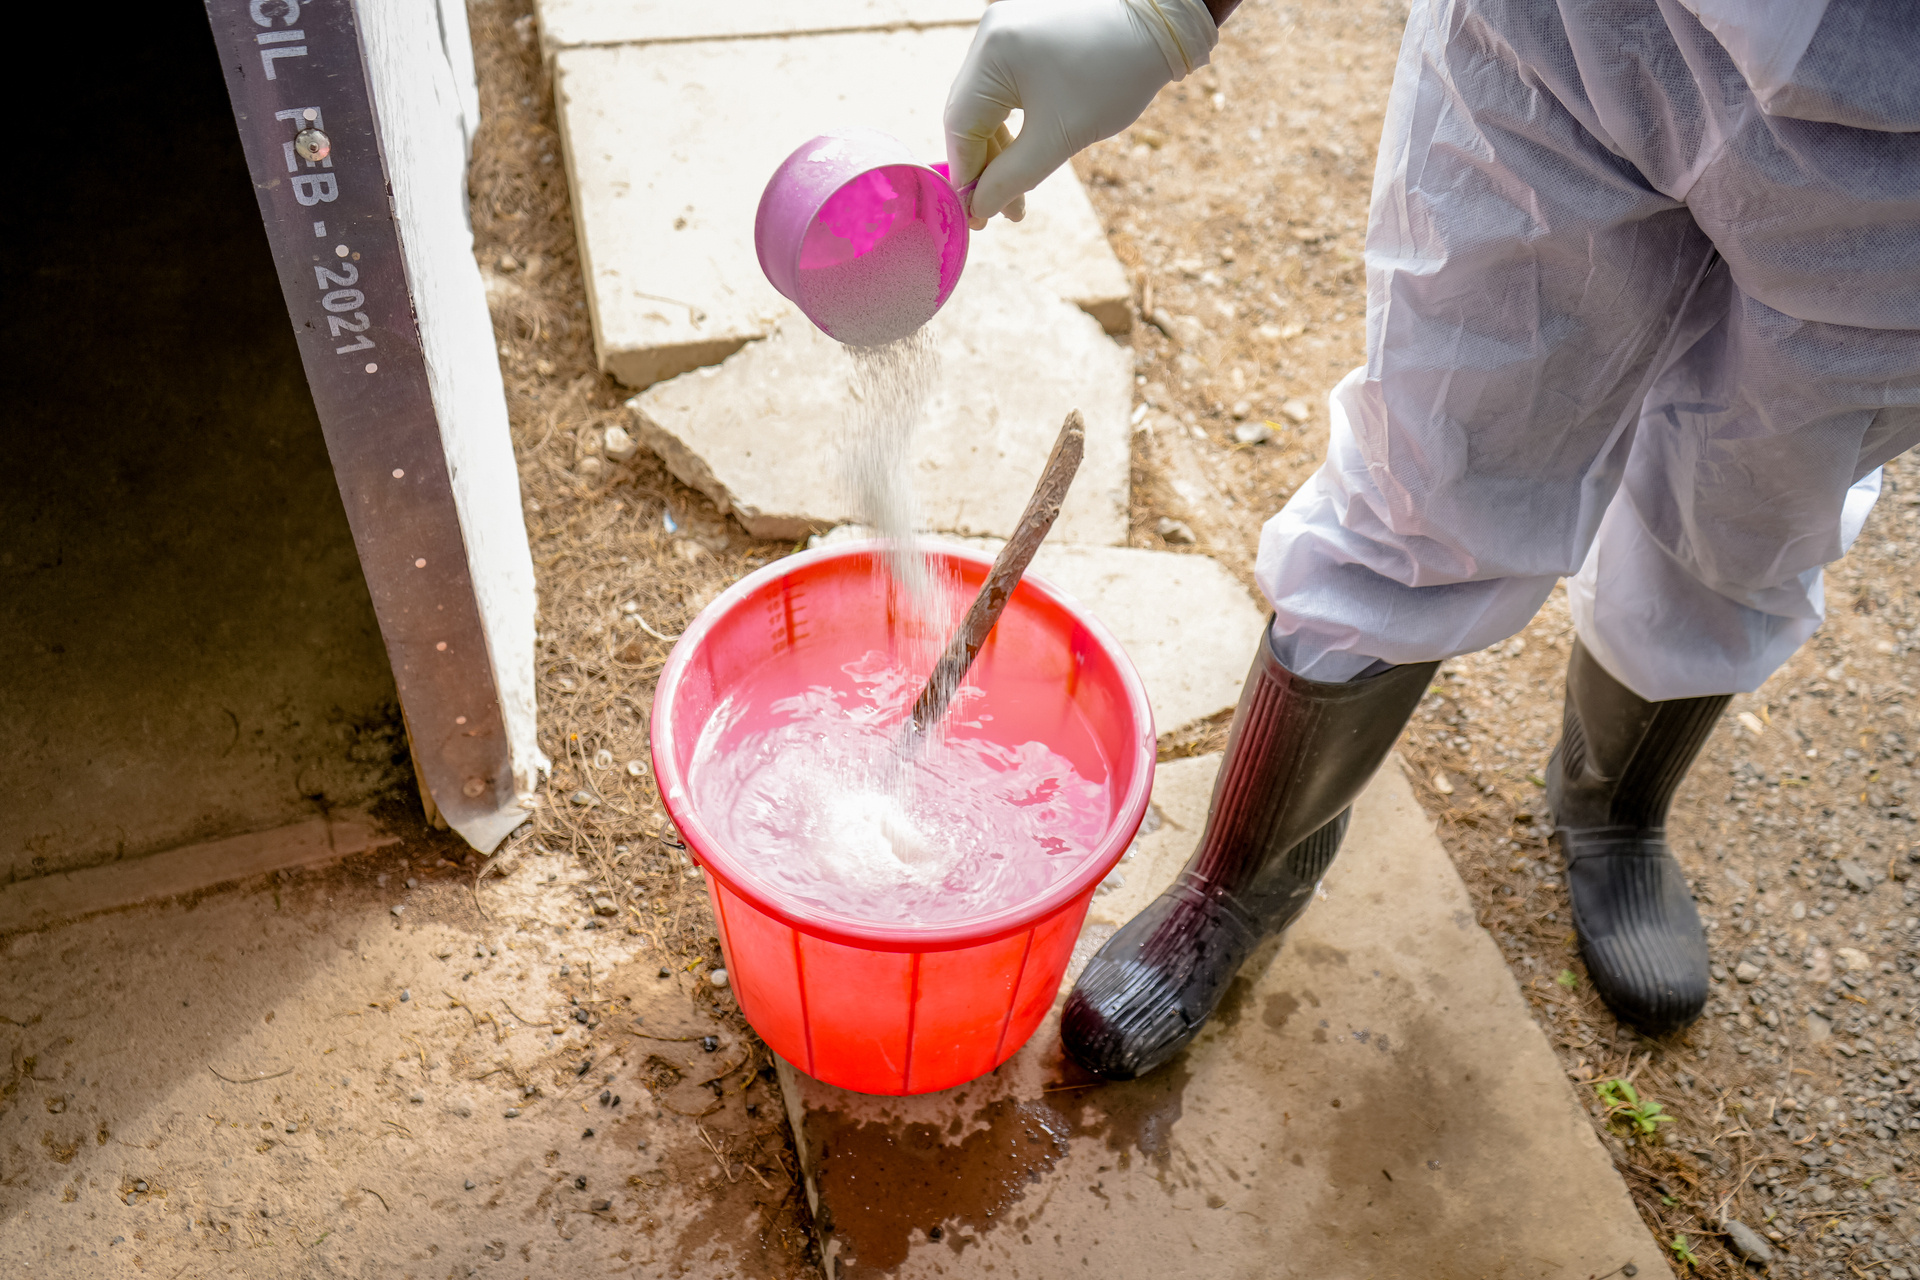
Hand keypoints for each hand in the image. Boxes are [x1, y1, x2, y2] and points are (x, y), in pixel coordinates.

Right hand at [945, 0, 1216, 228]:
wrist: (1160, 24)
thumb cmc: (1115, 76)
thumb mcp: (1060, 136)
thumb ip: (1012, 177)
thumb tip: (980, 208)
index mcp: (992, 52)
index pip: (960, 125)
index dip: (967, 176)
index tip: (977, 217)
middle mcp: (988, 33)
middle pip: (969, 113)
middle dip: (984, 166)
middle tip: (1000, 211)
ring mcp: (1004, 30)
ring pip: (986, 103)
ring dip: (999, 148)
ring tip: (1017, 192)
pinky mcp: (1021, 34)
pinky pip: (1003, 87)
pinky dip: (1012, 122)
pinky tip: (1025, 153)